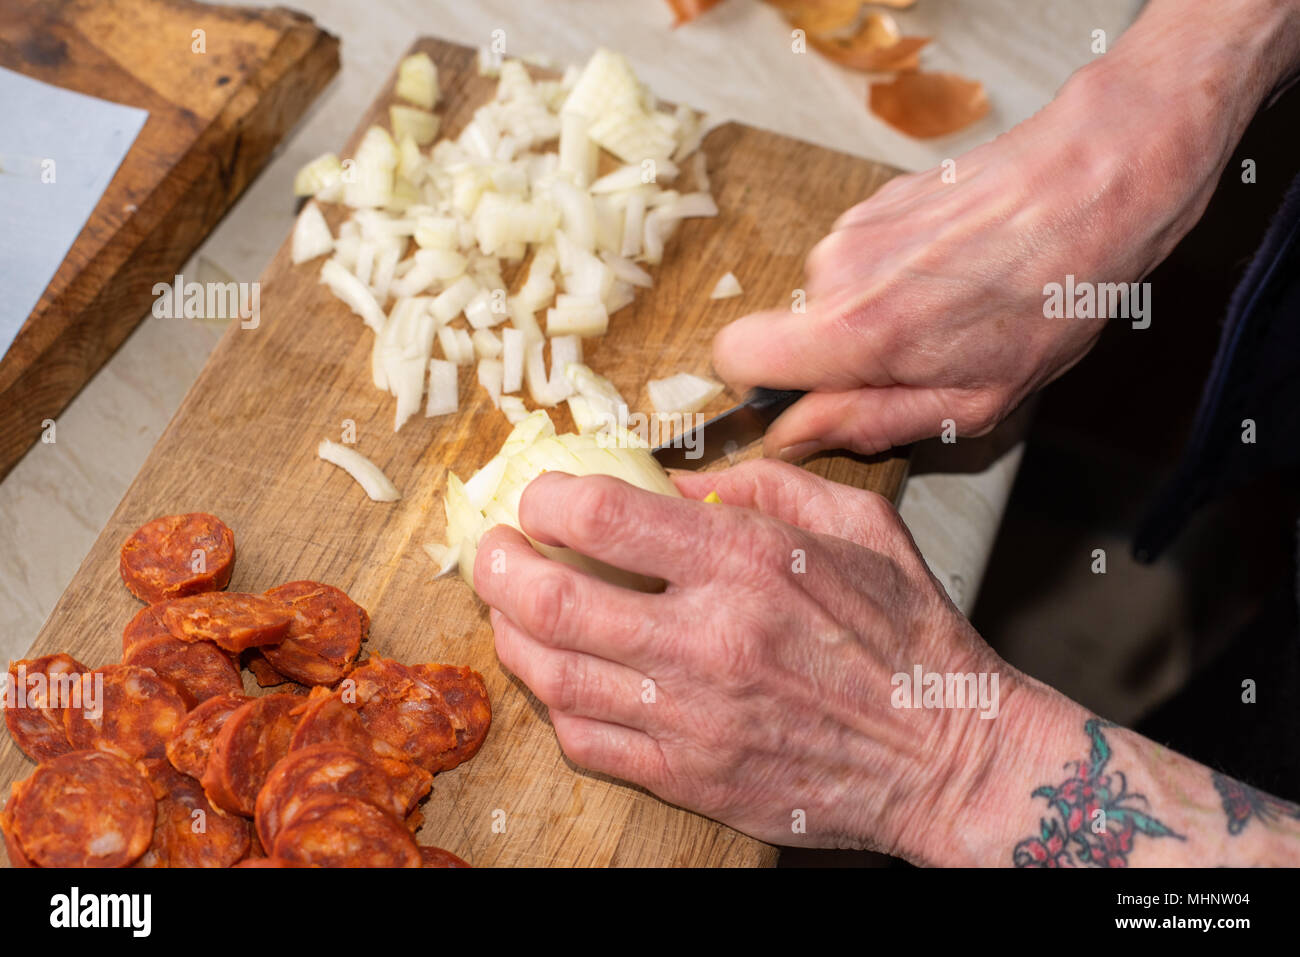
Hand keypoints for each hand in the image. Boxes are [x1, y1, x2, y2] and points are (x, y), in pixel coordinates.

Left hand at [474, 459, 1030, 860]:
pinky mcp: (688, 777)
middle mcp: (708, 639)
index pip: (602, 516)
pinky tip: (558, 677)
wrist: (945, 756)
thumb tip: (676, 483)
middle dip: (499, 566)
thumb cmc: (906, 636)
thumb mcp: (856, 523)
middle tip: (494, 551)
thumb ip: (764, 483)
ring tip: (509, 608)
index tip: (540, 497)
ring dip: (511, 634)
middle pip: (552, 598)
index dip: (546, 498)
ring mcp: (691, 717)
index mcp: (747, 562)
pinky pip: (585, 741)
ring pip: (553, 674)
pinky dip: (554, 704)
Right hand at [712, 0, 1295, 459]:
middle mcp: (837, 270)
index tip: (805, 399)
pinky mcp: (874, 201)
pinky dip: (895, 276)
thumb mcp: (974, 399)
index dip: (760, 386)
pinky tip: (954, 273)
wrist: (1095, 183)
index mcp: (856, 330)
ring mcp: (853, 228)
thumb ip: (869, 423)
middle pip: (790, 334)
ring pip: (830, 298)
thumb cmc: (1053, 294)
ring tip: (951, 310)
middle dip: (840, 357)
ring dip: (876, 315)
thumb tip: (794, 438)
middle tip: (921, 358)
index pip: (733, 356)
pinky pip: (859, 261)